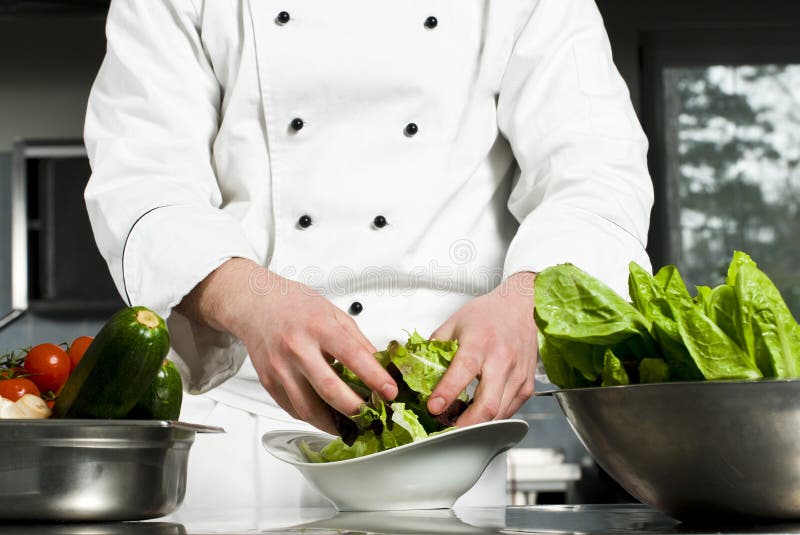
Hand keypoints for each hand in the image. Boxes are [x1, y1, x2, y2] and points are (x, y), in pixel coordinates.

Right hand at [177, 258, 396, 433]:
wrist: (255, 303)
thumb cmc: (294, 304)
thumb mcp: (333, 313)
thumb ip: (357, 341)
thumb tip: (378, 366)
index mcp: (319, 327)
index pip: (354, 357)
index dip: (375, 378)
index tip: (390, 392)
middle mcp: (297, 348)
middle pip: (330, 390)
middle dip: (356, 409)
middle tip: (371, 416)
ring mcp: (280, 368)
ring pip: (309, 409)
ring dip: (333, 423)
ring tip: (350, 424)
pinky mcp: (268, 381)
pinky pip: (293, 409)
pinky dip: (313, 417)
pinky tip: (326, 416)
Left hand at [427, 271, 537, 426]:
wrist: (519, 307)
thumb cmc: (486, 315)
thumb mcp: (453, 323)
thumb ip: (435, 349)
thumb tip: (417, 371)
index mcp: (480, 342)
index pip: (464, 371)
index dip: (447, 392)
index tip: (433, 408)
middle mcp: (502, 360)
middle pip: (487, 404)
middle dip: (465, 425)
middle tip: (446, 431)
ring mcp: (518, 375)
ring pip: (499, 414)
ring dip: (477, 425)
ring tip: (458, 425)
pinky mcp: (527, 386)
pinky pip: (509, 411)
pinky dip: (492, 419)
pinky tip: (477, 416)